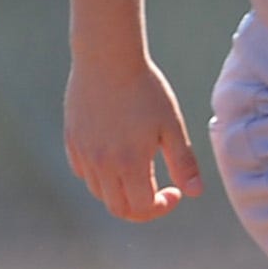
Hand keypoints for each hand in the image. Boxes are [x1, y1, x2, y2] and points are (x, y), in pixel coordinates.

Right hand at [64, 53, 203, 221]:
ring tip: (138, 173)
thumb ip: (183, 162)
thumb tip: (195, 193)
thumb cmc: (146, 89)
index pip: (143, 207)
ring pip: (99, 192)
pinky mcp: (72, 141)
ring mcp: (84, 154)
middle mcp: (102, 165)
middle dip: (141, 209)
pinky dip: (99, 177)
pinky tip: (114, 158)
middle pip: (118, 208)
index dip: (162, 207)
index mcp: (130, 163)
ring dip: (120, 193)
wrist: (108, 59)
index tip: (174, 191)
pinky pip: (83, 172)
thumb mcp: (171, 126)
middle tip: (157, 193)